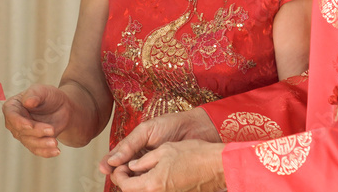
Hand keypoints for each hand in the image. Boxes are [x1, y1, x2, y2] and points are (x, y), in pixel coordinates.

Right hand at [3, 84, 71, 156]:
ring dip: (42, 144)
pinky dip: (46, 152)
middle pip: (21, 131)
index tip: (30, 126)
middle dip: (36, 132)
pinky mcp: (32, 143)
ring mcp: (22, 134)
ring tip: (55, 142)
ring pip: (29, 142)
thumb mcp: (43, 90)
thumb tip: (27, 102)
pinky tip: (56, 151)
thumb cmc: (49, 97)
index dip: (19, 122)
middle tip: (52, 130)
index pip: (11, 116)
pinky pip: (37, 150)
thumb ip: (34, 94)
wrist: (62, 108)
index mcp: (12, 106)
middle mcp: (14, 122)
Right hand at [100, 108, 218, 173]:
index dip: (108, 165)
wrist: (196, 129)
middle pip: (123, 173)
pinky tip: (145, 183)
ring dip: (131, 181)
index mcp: (134, 147)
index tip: (105, 169)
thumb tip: (111, 161)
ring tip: (131, 177)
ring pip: (136, 181)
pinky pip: (152, 184)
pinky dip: (146, 185)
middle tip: (120, 173)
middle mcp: (140, 160)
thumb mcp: (147, 131)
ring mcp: (152, 169)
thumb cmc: (172, 125)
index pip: (115, 159)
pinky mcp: (164, 177)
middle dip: (119, 174)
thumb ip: (129, 145)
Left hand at [109, 140, 225, 191]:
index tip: (120, 166)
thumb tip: (132, 166)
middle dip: (127, 181)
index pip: (126, 186)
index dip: (119, 176)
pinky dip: (152, 185)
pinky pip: (159, 191)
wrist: (217, 166)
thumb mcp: (164, 151)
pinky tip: (155, 174)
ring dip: (140, 184)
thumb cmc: (193, 154)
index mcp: (153, 184)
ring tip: (139, 170)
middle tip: (126, 169)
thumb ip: (143, 161)